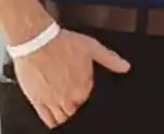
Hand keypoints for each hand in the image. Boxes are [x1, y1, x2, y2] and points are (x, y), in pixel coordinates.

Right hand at [12, 28, 130, 127]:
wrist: (38, 42)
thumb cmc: (63, 43)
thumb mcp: (92, 48)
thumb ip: (110, 59)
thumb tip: (125, 67)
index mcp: (83, 87)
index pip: (87, 99)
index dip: (83, 92)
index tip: (79, 85)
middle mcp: (68, 98)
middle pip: (75, 111)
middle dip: (75, 104)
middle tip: (70, 93)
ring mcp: (52, 101)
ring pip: (62, 118)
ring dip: (65, 114)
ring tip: (64, 105)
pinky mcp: (37, 101)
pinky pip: (47, 120)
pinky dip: (52, 121)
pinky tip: (54, 116)